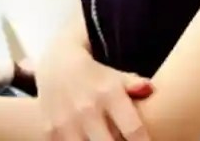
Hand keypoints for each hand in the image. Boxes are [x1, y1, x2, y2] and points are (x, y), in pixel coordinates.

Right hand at [34, 43, 153, 140]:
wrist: (56, 66)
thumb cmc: (96, 77)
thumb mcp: (118, 77)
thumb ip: (137, 86)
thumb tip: (150, 89)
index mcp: (109, 94)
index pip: (134, 129)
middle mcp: (87, 109)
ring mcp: (65, 123)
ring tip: (106, 138)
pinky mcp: (49, 134)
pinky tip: (87, 138)